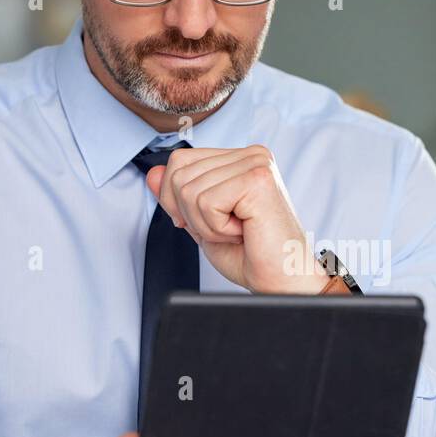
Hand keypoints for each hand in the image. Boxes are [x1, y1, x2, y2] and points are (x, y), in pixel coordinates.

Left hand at [144, 144, 328, 294]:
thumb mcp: (202, 222)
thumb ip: (177, 196)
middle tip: (228, 229)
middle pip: (179, 172)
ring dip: (206, 224)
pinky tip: (244, 231)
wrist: (283, 281)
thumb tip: (153, 174)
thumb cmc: (253, 255)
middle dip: (191, 213)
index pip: (180, 160)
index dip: (176, 198)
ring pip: (189, 189)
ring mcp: (256, 164)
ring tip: (238, 231)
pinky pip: (206, 201)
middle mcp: (251, 155)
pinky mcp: (257, 180)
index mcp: (240, 159)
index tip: (207, 222)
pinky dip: (217, 227)